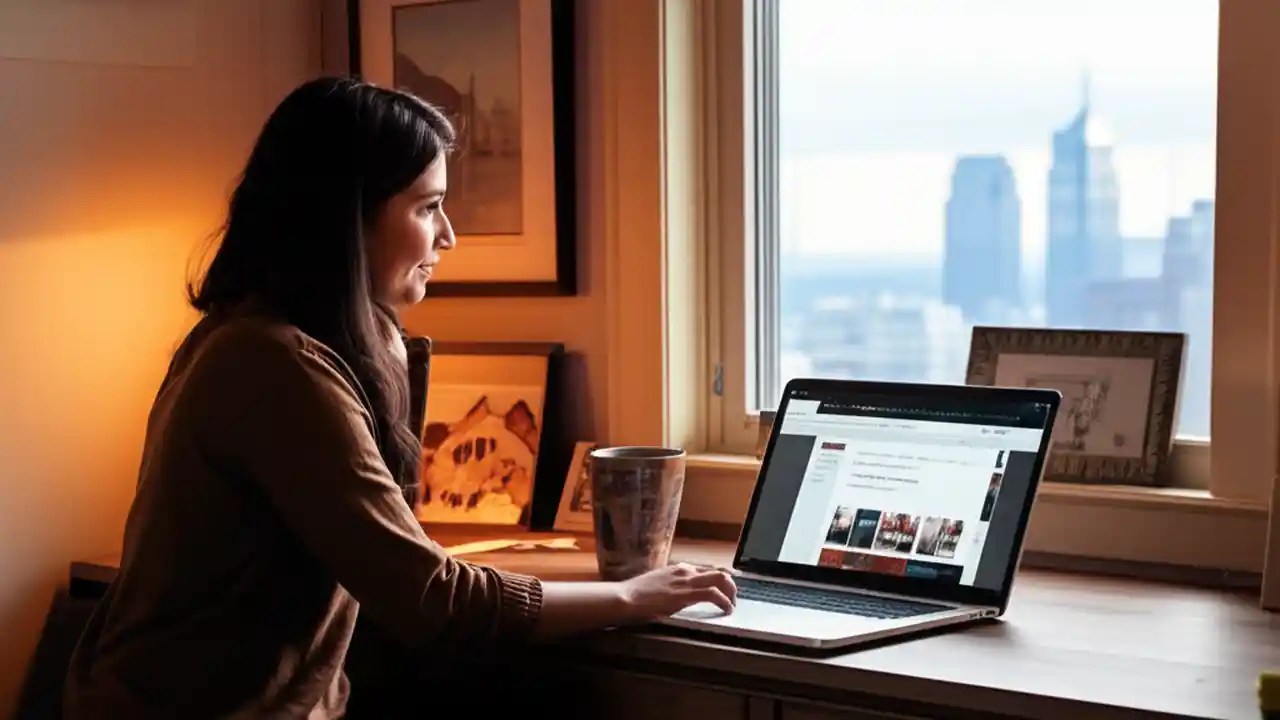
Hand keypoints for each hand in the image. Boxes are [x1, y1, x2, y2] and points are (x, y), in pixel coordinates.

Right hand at [619, 563, 737, 621]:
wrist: (626, 598)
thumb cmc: (635, 595)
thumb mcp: (656, 585)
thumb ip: (668, 587)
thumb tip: (673, 596)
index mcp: (678, 568)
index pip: (706, 570)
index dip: (719, 579)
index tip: (725, 588)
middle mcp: (686, 570)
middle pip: (718, 571)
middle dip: (730, 584)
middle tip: (732, 598)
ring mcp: (687, 580)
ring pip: (721, 578)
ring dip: (731, 592)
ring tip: (732, 605)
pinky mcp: (687, 594)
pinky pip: (715, 594)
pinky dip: (725, 602)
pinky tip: (727, 610)